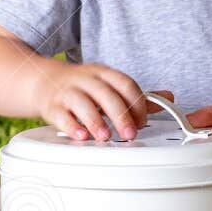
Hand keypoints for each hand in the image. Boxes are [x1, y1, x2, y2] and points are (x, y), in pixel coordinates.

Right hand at [37, 62, 170, 143]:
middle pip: (106, 94)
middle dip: (120, 115)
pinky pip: (61, 115)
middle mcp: (86, 80)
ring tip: (105, 137)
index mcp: (104, 73)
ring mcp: (67, 91)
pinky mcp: (52, 106)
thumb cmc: (81, 86)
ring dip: (96, 121)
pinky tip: (81, 136)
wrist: (42, 80)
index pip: (125, 84)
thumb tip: (169, 97)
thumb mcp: (108, 85)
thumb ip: (136, 94)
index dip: (136, 104)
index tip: (143, 122)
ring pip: (82, 103)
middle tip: (130, 134)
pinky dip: (71, 126)